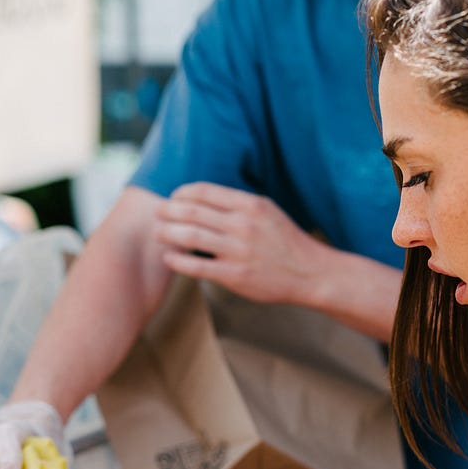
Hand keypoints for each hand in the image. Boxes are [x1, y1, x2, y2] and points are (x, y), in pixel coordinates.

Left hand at [153, 182, 328, 305]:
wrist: (310, 272)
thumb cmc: (286, 242)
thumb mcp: (267, 211)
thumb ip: (238, 205)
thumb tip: (205, 199)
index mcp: (250, 205)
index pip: (206, 192)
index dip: (183, 192)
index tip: (174, 197)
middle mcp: (242, 225)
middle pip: (193, 212)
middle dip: (169, 210)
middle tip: (157, 212)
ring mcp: (238, 251)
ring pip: (191, 236)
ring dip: (168, 232)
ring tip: (157, 232)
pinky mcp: (235, 276)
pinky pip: (198, 267)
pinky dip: (178, 261)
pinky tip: (168, 258)